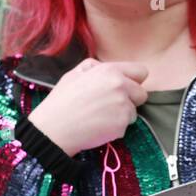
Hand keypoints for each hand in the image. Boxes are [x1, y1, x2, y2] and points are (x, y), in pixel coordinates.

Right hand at [26, 59, 150, 156]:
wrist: (54, 128)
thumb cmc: (62, 100)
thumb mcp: (75, 73)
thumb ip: (96, 67)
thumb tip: (109, 68)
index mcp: (110, 71)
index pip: (141, 72)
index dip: (134, 80)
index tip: (125, 87)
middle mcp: (120, 86)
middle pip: (142, 93)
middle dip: (131, 99)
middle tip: (110, 105)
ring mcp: (123, 106)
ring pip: (134, 111)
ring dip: (122, 114)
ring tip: (100, 116)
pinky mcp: (122, 125)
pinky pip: (126, 126)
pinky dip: (116, 127)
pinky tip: (99, 126)